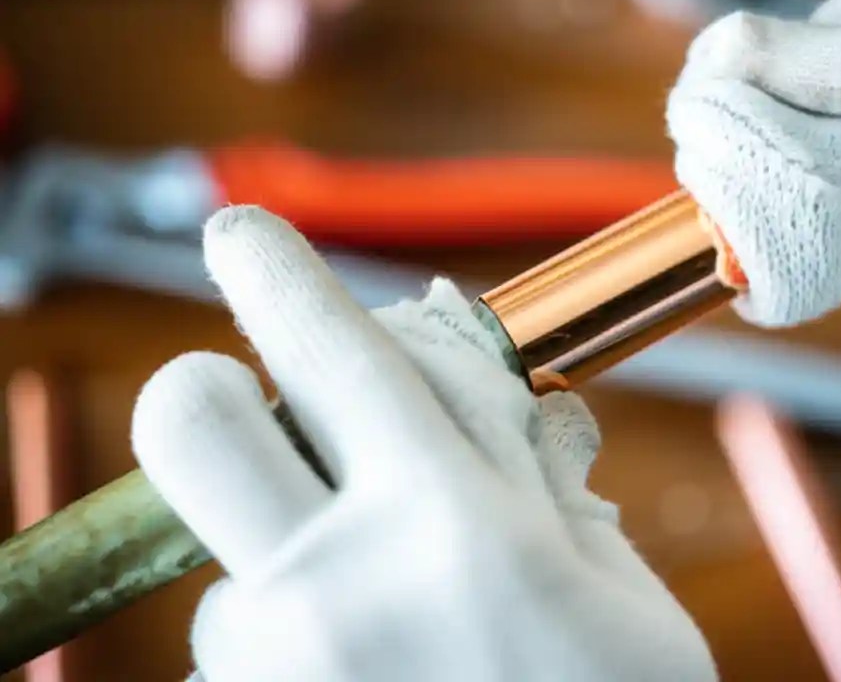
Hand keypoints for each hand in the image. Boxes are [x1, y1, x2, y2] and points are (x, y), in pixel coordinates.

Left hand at [131, 208, 715, 680]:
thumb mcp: (622, 606)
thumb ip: (550, 488)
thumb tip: (517, 399)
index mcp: (454, 525)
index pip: (333, 347)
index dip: (274, 268)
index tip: (240, 230)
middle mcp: (337, 587)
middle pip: (191, 418)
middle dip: (219, 387)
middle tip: (276, 414)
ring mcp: (278, 673)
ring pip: (225, 552)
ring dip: (292, 555)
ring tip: (393, 620)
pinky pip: (244, 646)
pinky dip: (301, 638)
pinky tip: (379, 673)